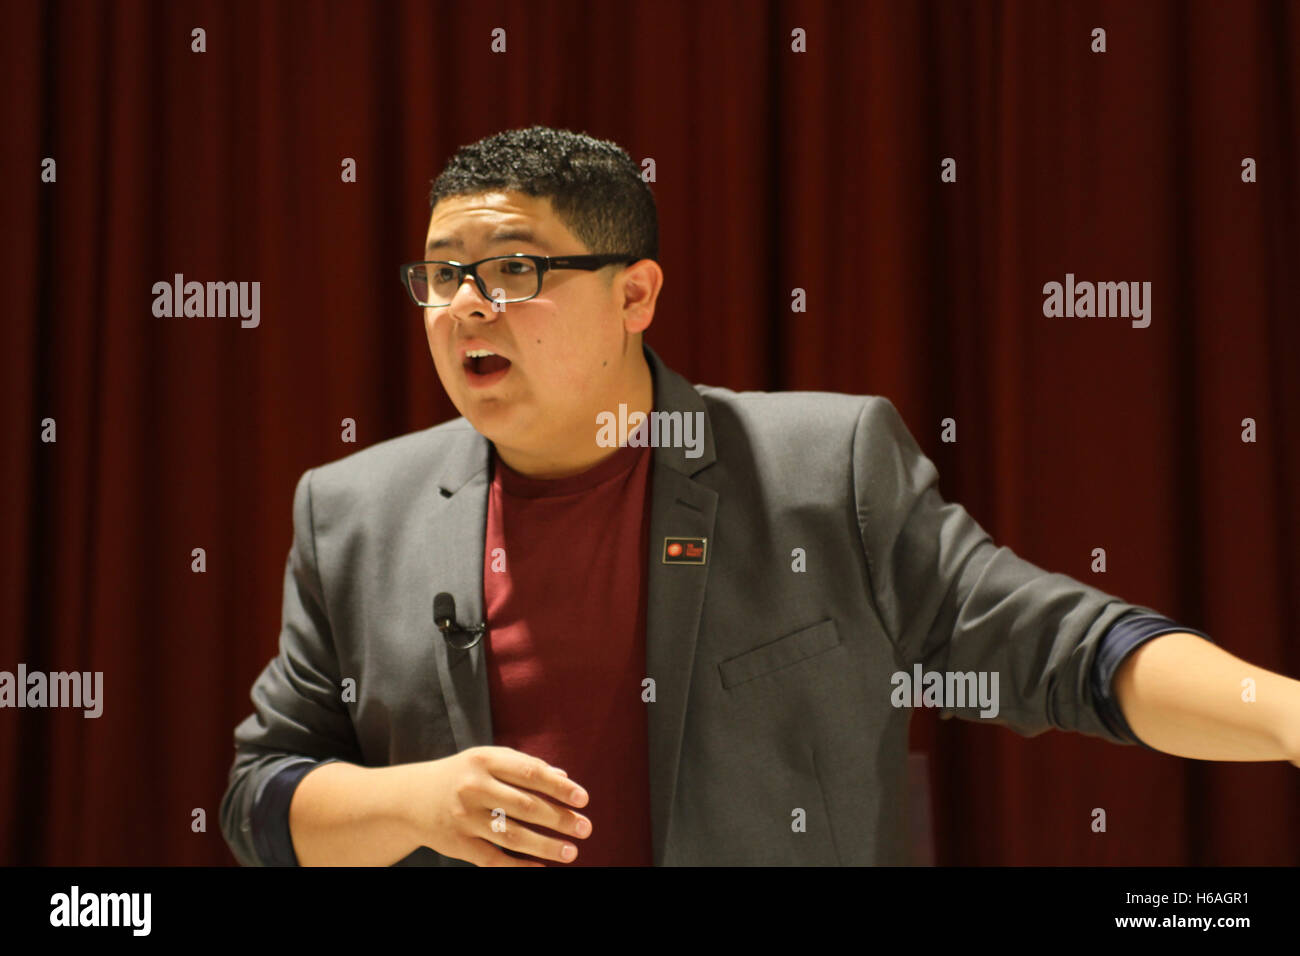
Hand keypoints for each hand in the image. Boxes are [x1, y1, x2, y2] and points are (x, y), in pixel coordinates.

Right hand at [398, 746, 591, 866]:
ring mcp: (464, 817)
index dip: (559, 788)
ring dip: (546, 846)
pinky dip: (520, 866)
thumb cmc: (462, 775)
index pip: (531, 773)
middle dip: (559, 819)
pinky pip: (494, 859)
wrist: (411, 798)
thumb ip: (525, 766)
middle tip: (585, 828)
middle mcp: (473, 787)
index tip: (583, 799)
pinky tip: (542, 868)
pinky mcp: (458, 844)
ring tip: (571, 852)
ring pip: (512, 835)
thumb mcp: (488, 759)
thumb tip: (565, 780)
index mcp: (484, 760)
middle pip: (525, 806)